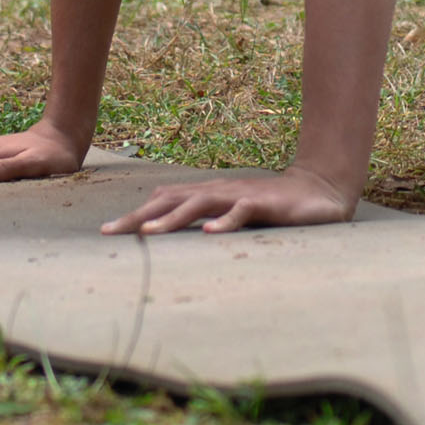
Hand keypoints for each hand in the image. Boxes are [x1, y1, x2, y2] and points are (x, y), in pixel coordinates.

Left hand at [99, 165, 358, 235]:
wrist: (318, 190)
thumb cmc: (270, 206)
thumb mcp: (231, 213)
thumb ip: (204, 218)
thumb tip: (170, 226)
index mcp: (207, 194)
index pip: (162, 201)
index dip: (134, 214)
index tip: (106, 232)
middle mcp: (216, 191)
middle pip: (169, 200)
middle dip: (138, 216)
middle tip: (109, 233)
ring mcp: (238, 195)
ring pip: (198, 204)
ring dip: (171, 219)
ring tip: (147, 234)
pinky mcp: (263, 203)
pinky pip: (241, 212)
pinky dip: (224, 222)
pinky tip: (209, 235)